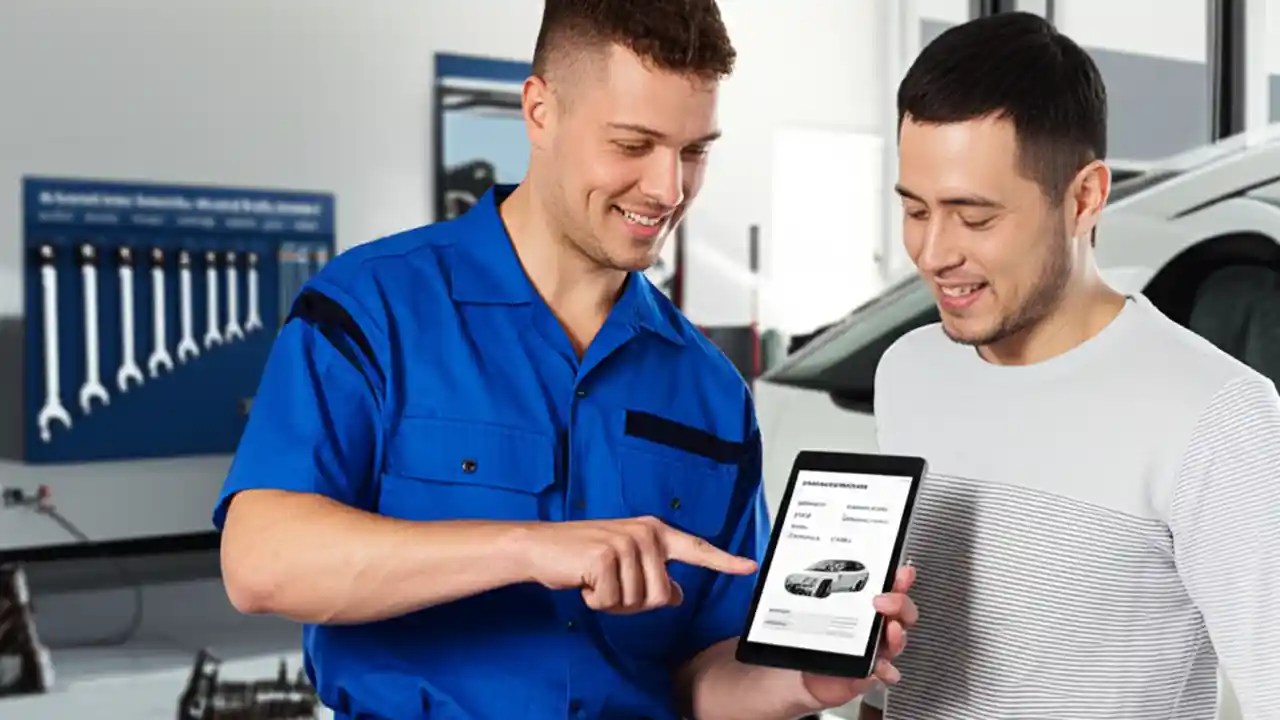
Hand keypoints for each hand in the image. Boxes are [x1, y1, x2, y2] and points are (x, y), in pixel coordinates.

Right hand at [522, 516, 757, 613]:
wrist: (541, 546)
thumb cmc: (582, 556)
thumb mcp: (625, 563)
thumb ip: (654, 576)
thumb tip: (678, 594)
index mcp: (654, 532)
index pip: (695, 548)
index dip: (724, 561)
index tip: (748, 566)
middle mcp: (645, 534)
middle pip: (661, 596)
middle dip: (634, 603)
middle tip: (610, 585)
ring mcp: (626, 543)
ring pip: (639, 602)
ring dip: (614, 602)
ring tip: (596, 581)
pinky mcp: (606, 557)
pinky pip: (613, 601)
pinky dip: (596, 602)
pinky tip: (584, 582)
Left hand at [800, 564, 917, 708]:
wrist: (799, 668)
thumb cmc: (812, 632)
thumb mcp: (810, 604)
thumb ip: (809, 585)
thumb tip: (792, 560)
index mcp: (866, 604)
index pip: (891, 587)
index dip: (901, 579)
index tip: (901, 572)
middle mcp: (875, 625)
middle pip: (903, 612)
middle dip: (899, 604)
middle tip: (882, 601)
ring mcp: (874, 649)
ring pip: (897, 641)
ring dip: (897, 635)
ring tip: (889, 630)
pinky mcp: (867, 672)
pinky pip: (884, 673)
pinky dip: (885, 670)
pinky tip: (879, 668)